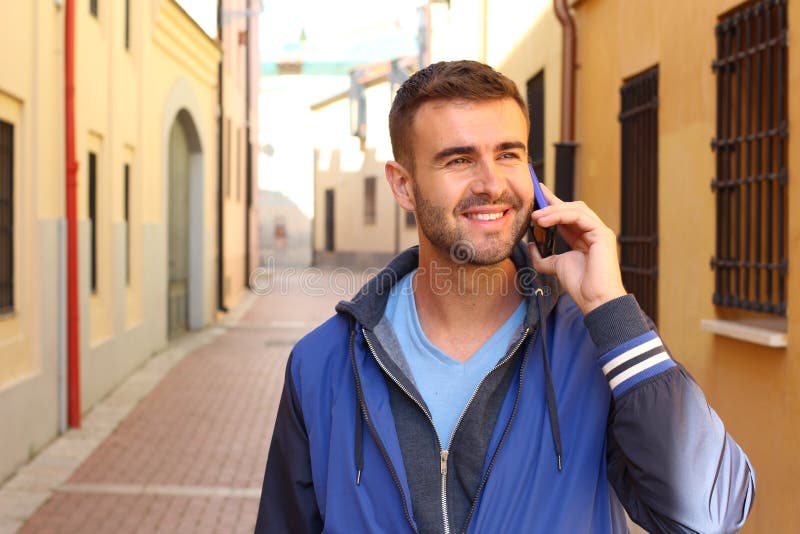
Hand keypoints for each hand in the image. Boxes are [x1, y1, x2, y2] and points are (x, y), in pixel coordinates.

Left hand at [529, 183, 626, 313]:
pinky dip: (560, 216)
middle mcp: (593, 232)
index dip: (552, 204)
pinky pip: (579, 216)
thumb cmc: (580, 286)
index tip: (537, 194)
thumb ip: (543, 256)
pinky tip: (544, 220)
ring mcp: (600, 231)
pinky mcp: (602, 233)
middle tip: (534, 197)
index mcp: (584, 238)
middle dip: (552, 202)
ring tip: (535, 216)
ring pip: (575, 209)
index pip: (566, 216)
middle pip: (572, 208)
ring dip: (552, 210)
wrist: (594, 300)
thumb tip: (531, 244)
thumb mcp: (556, 266)